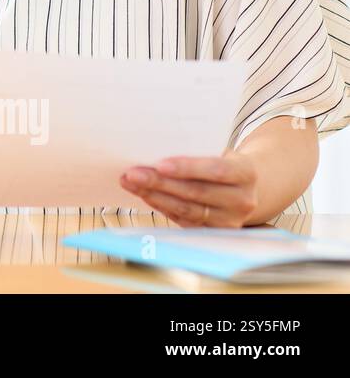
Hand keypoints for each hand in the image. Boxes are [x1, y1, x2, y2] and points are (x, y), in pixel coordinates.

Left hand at [119, 152, 259, 227]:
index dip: (187, 168)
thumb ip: (198, 150)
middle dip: (160, 182)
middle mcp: (242, 200)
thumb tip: (156, 146)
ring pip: (186, 209)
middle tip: (133, 173)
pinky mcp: (214, 232)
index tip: (160, 164)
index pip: (216, 170)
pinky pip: (183, 220)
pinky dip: (161, 206)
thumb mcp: (220, 151)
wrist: (247, 188)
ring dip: (154, 196)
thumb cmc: (224, 163)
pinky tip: (144, 194)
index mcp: (246, 173)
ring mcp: (229, 220)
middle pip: (196, 192)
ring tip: (131, 183)